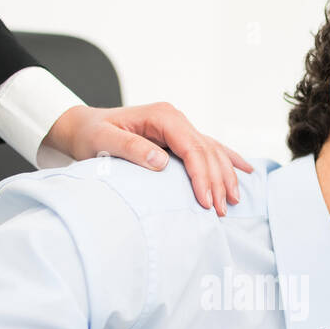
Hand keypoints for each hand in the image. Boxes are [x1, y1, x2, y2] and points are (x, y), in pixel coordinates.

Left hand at [43, 102, 252, 215]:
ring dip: (225, 176)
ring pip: (213, 151)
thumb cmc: (90, 134)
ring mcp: (180, 128)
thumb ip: (130, 148)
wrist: (83, 126)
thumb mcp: (103, 140)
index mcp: (163, 117)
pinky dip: (228, 160)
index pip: (192, 148)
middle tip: (220, 211)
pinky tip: (246, 170)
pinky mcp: (180, 138)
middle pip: (206, 152)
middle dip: (217, 182)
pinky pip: (210, 149)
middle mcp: (175, 119)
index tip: (205, 201)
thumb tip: (161, 162)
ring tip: (232, 201)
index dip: (201, 175)